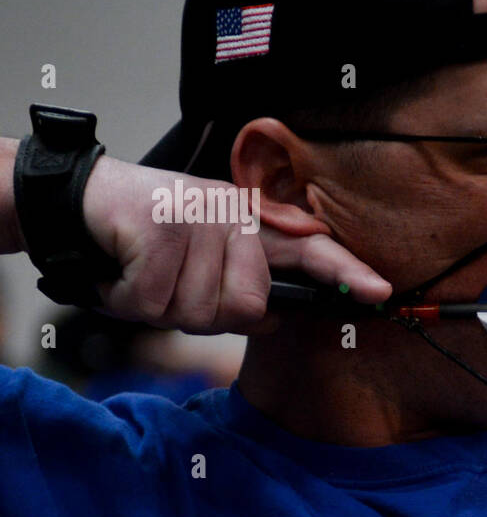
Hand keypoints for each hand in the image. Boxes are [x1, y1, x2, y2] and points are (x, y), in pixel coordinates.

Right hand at [81, 157, 390, 334]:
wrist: (79, 198)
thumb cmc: (145, 235)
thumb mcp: (203, 251)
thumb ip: (242, 283)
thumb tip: (272, 317)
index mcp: (250, 225)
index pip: (310, 248)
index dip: (345, 272)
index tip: (378, 290)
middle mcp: (232, 219)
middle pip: (247, 309)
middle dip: (204, 313)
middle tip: (171, 282)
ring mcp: (198, 223)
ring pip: (197, 313)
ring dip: (160, 308)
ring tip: (144, 272)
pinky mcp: (159, 233)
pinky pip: (152, 306)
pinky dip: (125, 301)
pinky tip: (121, 272)